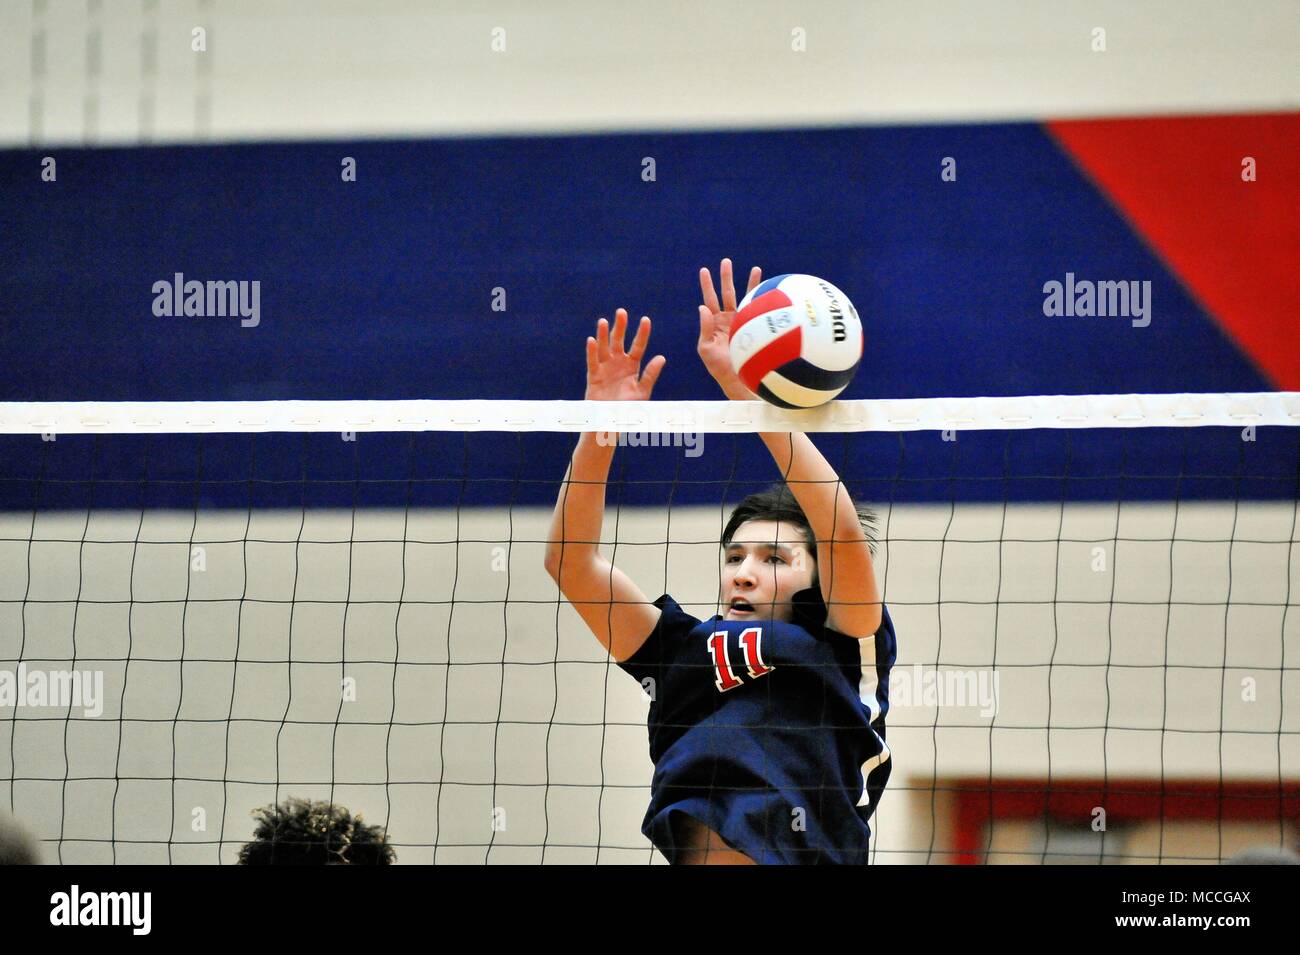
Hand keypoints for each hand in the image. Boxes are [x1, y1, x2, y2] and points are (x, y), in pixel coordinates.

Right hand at [585, 308, 665, 400]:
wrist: (612, 422)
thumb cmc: (628, 408)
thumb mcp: (642, 391)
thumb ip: (650, 374)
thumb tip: (662, 357)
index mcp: (632, 366)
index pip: (638, 346)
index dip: (642, 333)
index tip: (646, 320)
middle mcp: (618, 363)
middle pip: (619, 342)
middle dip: (620, 327)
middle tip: (621, 312)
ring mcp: (605, 368)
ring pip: (604, 348)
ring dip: (603, 335)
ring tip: (603, 321)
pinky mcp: (594, 376)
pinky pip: (592, 362)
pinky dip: (591, 351)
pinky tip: (592, 340)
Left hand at [698, 258, 761, 398]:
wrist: (738, 378)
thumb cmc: (719, 367)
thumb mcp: (706, 349)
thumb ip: (704, 328)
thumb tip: (701, 307)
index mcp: (714, 323)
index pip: (709, 299)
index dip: (707, 285)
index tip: (704, 270)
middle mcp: (728, 319)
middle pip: (727, 293)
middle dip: (726, 277)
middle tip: (726, 261)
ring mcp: (742, 321)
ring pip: (745, 297)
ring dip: (749, 283)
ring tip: (755, 269)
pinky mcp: (754, 326)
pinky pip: (759, 309)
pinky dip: (763, 298)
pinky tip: (769, 288)